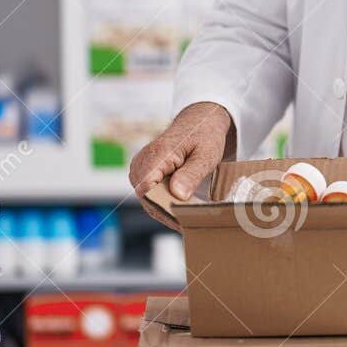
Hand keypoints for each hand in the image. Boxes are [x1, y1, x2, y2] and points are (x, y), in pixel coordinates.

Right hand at [128, 101, 235, 215]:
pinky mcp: (144, 173)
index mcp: (156, 155)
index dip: (164, 209)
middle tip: (191, 225)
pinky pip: (151, 194)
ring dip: (167, 210)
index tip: (183, 222)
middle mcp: (142, 162)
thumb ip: (191, 174)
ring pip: (148, 200)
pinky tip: (182, 209)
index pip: (147, 191)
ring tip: (188, 219)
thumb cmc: (204, 135)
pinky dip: (165, 203)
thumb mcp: (206, 154)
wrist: (199, 121)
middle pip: (147, 199)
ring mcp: (140, 168)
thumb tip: (177, 194)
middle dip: (168, 213)